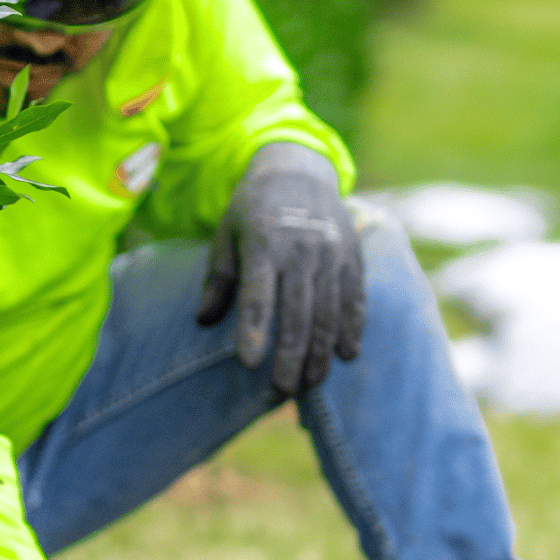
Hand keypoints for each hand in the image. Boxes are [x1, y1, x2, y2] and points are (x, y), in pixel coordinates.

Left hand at [196, 142, 364, 393]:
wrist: (299, 168)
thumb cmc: (253, 210)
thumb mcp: (226, 234)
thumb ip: (218, 279)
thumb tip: (203, 321)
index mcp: (264, 241)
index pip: (258, 294)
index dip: (253, 329)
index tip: (249, 364)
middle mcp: (302, 248)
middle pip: (297, 312)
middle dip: (290, 355)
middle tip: (282, 391)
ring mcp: (332, 252)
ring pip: (328, 311)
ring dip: (320, 352)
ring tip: (310, 384)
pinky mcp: (353, 256)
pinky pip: (355, 298)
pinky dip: (352, 328)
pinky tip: (346, 356)